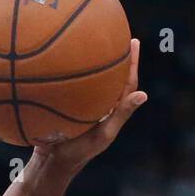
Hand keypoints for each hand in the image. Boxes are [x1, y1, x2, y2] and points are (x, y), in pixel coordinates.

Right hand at [32, 38, 146, 174]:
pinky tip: (62, 57)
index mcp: (110, 111)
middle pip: (109, 76)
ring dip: (94, 61)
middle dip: (114, 56)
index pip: (126, 83)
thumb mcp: (104, 133)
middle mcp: (97, 105)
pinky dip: (69, 71)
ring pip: (90, 79)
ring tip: (93, 40)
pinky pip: (69, 84)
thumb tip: (144, 95)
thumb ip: (122, 114)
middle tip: (116, 34)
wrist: (50, 161)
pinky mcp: (63, 105)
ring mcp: (80, 105)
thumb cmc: (79, 151)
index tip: (133, 42)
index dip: (131, 63)